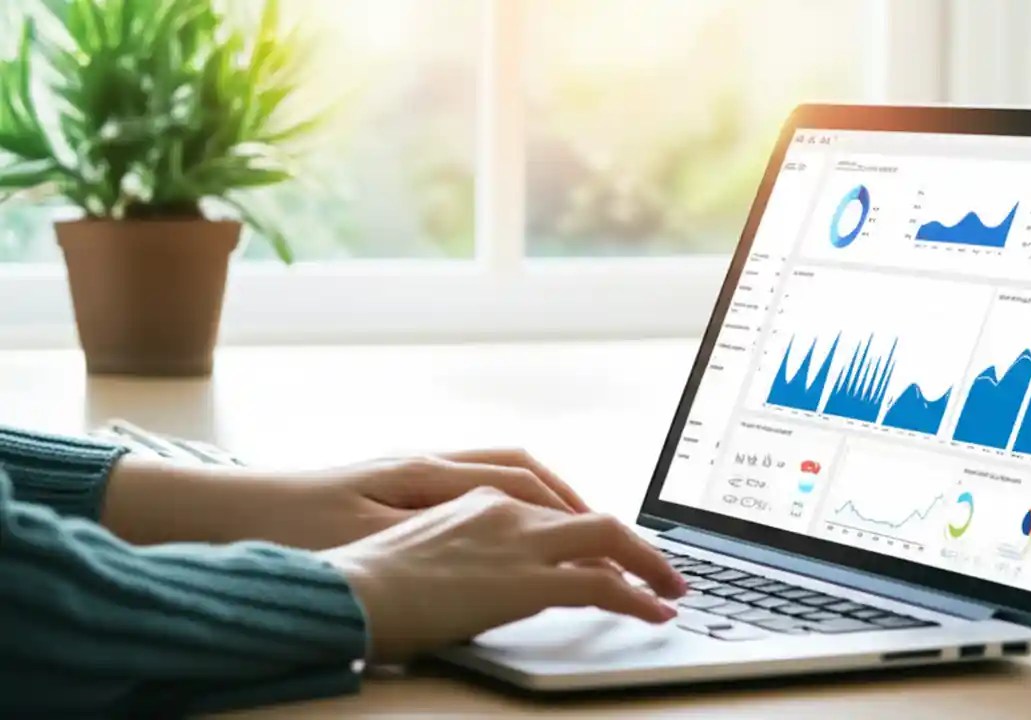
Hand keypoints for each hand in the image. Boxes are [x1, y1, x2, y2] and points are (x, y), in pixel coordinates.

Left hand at [102, 448, 590, 549]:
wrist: (233, 509)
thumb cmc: (296, 528)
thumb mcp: (369, 539)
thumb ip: (440, 535)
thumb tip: (505, 533)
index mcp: (426, 472)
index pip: (521, 483)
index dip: (571, 513)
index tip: (612, 543)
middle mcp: (428, 461)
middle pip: (522, 467)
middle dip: (574, 500)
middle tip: (615, 535)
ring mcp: (415, 470)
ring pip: (502, 470)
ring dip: (547, 496)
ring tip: (580, 528)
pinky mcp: (400, 485)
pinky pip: (478, 482)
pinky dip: (514, 500)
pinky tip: (518, 527)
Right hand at [319, 487, 686, 661]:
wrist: (349, 591)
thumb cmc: (367, 582)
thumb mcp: (421, 551)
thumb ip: (463, 555)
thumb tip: (478, 582)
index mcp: (480, 500)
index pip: (555, 510)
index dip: (590, 531)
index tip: (608, 551)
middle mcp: (508, 510)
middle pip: (593, 517)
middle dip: (634, 543)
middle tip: (660, 567)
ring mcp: (521, 541)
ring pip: (608, 541)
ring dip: (647, 565)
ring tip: (671, 587)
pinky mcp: (528, 579)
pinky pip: (602, 584)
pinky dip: (637, 596)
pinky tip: (655, 611)